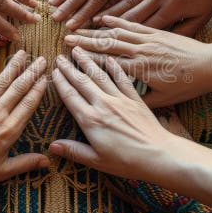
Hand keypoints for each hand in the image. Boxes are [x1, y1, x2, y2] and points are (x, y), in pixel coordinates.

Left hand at [0, 51, 50, 184]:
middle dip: (31, 72)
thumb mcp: (4, 170)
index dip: (38, 89)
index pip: (28, 104)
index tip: (46, 77)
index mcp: (9, 130)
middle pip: (18, 89)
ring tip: (22, 53)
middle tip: (42, 60)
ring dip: (13, 67)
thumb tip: (48, 162)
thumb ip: (26, 163)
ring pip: (1, 83)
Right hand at [49, 48, 183, 183]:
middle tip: (60, 56)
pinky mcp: (135, 99)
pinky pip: (122, 79)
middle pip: (82, 82)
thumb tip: (52, 146)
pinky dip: (114, 68)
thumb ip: (74, 151)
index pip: (70, 96)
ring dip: (87, 61)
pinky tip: (108, 58)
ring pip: (100, 76)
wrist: (159, 155)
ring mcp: (120, 100)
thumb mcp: (97, 161)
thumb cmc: (128, 162)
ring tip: (78, 50)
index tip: (53, 71)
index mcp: (90, 120)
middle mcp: (103, 105)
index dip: (60, 82)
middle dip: (69, 68)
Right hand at [64, 17, 211, 105]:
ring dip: (95, 30)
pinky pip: (132, 23)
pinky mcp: (156, 32)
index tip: (65, 60)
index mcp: (138, 73)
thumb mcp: (162, 101)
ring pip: (116, 33)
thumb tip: (122, 104)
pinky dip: (117, 19)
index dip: (82, 63)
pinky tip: (104, 17)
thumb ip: (141, 99)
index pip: (103, 66)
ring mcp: (148, 40)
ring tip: (78, 26)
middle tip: (65, 38)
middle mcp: (139, 54)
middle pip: (105, 45)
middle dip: (83, 42)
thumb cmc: (189, 87)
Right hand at [96, 0, 211, 35]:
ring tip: (88, 20)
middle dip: (105, 31)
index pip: (143, 31)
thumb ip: (183, 32)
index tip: (104, 49)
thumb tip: (165, 45)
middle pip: (128, 19)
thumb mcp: (203, 17)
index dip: (122, 42)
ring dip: (106, 12)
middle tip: (85, 37)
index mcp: (172, 11)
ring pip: (125, 0)